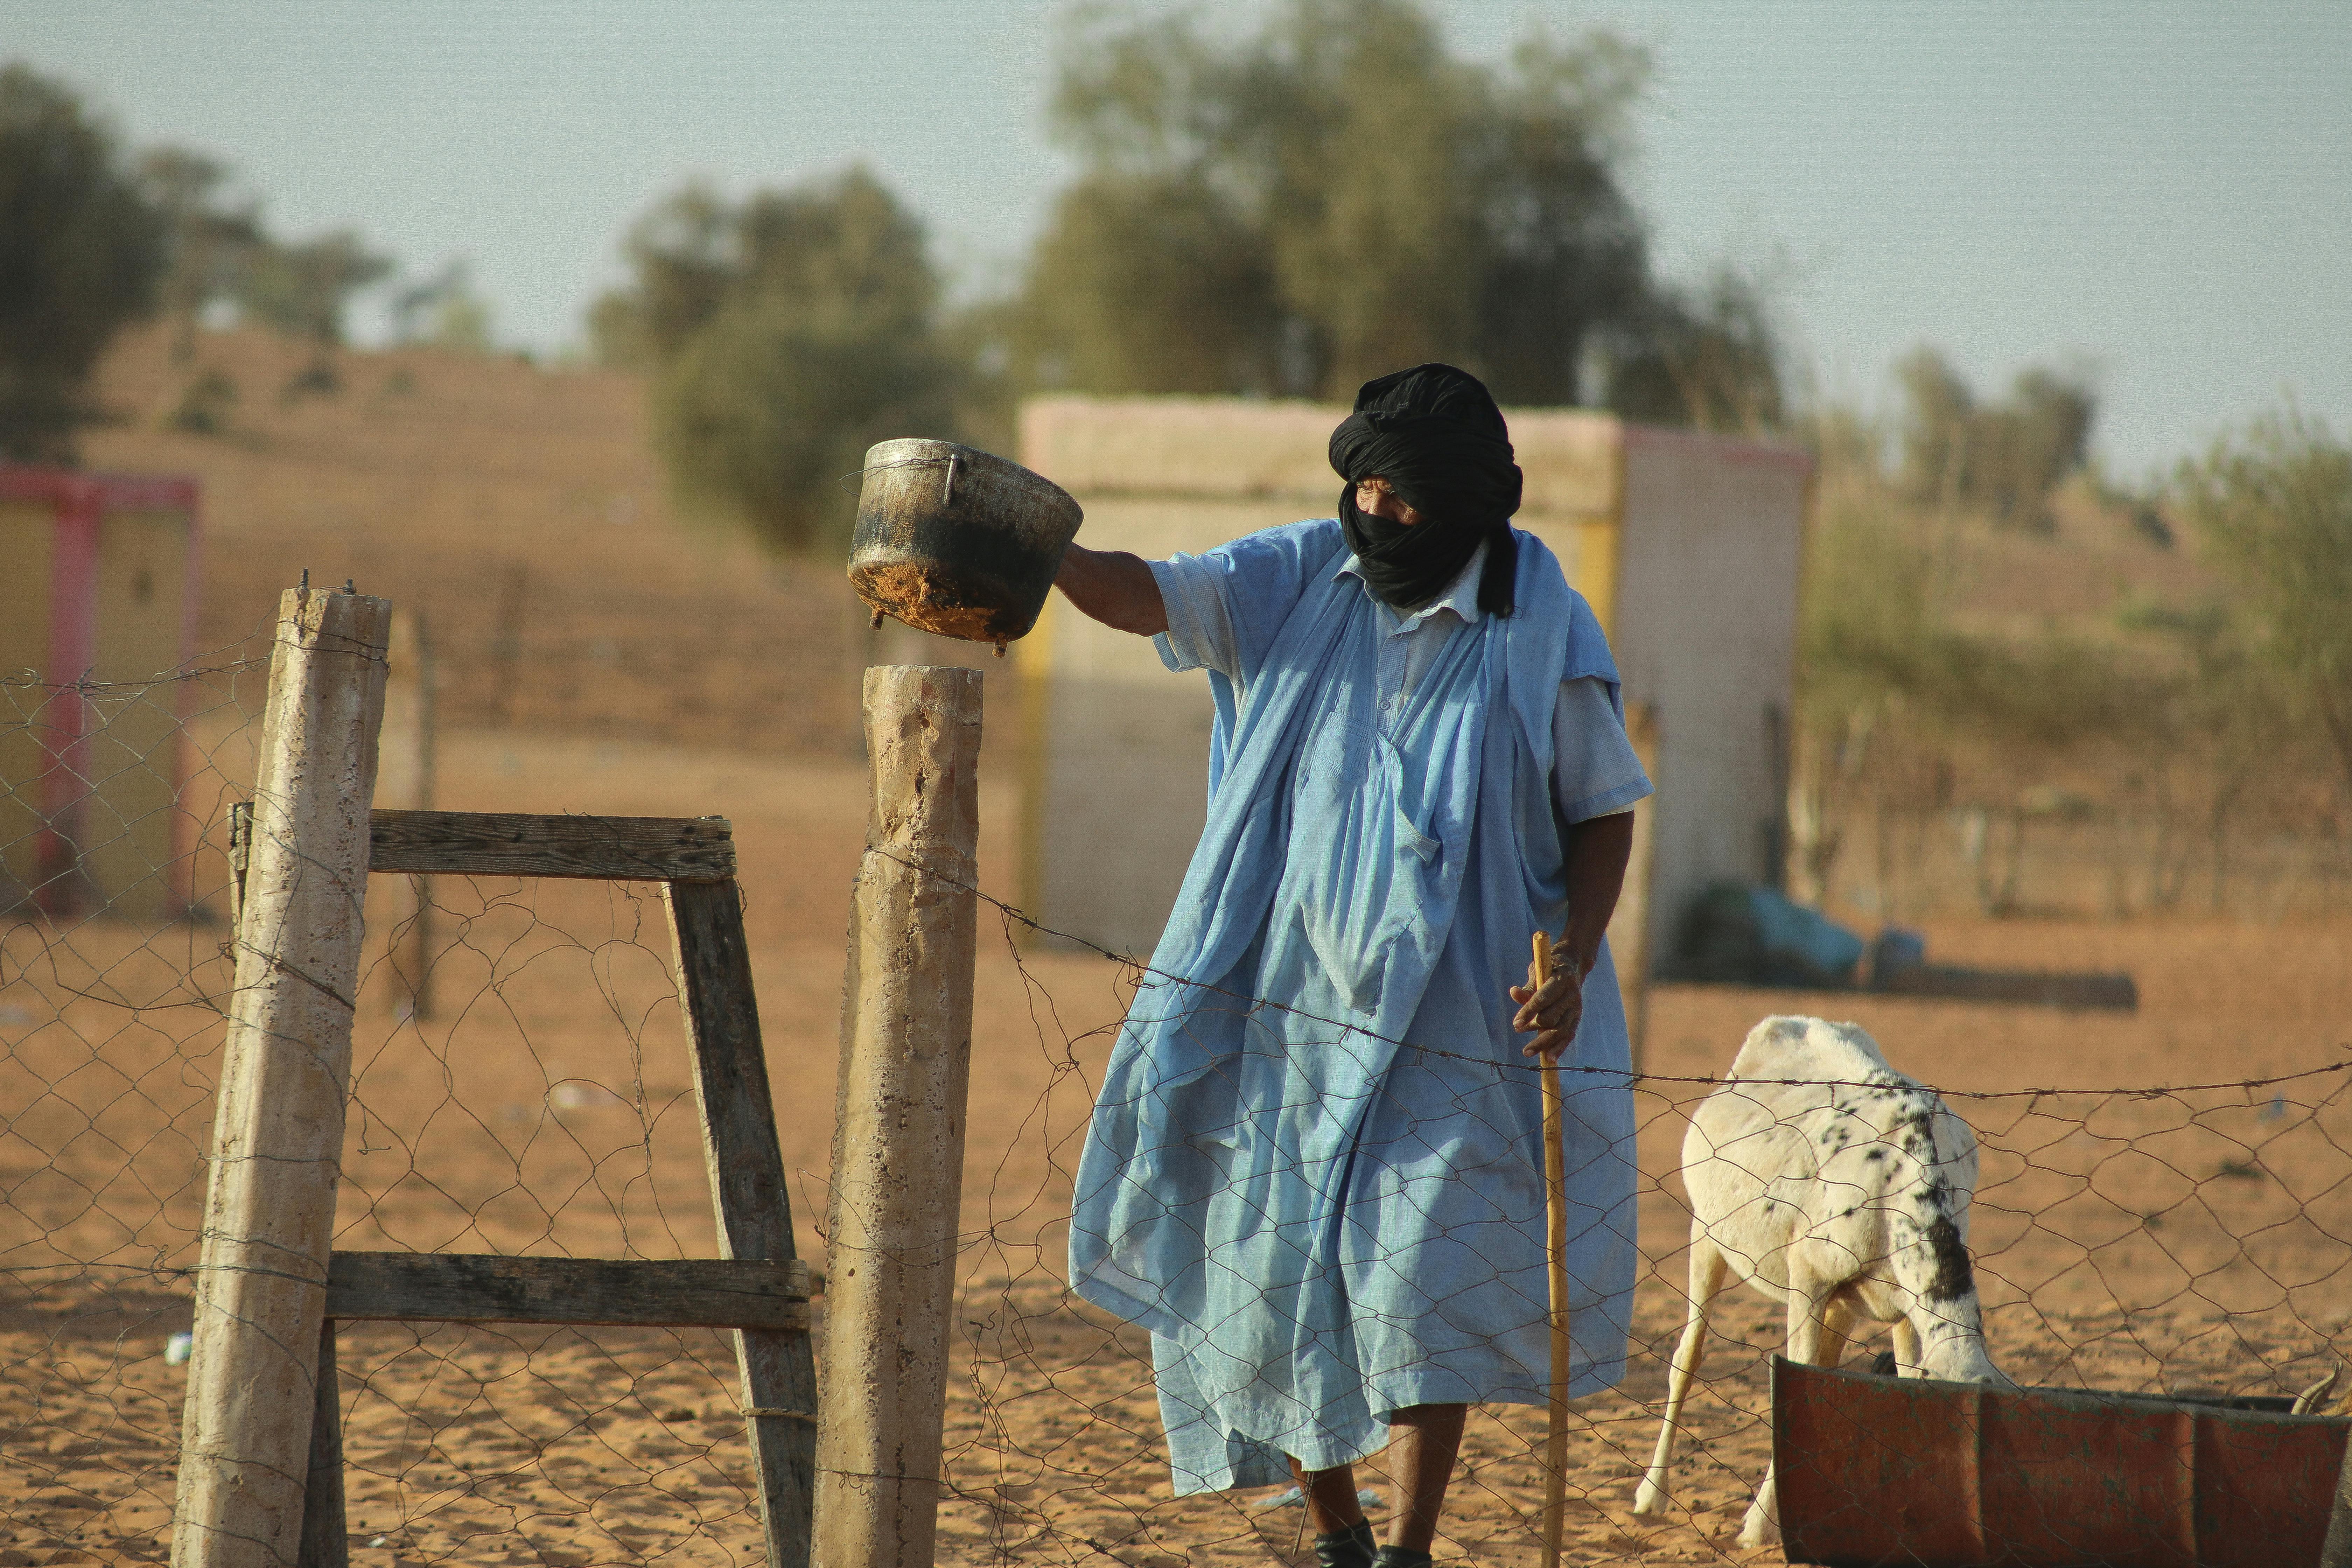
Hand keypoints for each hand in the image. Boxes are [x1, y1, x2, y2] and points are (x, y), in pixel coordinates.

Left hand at [1510, 944, 1584, 1065]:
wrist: (1572, 966)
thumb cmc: (1549, 968)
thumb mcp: (1537, 971)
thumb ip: (1528, 986)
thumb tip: (1514, 993)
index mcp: (1562, 980)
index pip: (1544, 998)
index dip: (1529, 1011)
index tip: (1516, 1023)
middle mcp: (1572, 995)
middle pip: (1553, 1017)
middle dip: (1534, 1027)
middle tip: (1517, 1031)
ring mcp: (1577, 1008)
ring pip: (1561, 1030)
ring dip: (1544, 1043)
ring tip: (1527, 1052)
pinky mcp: (1577, 1017)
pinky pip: (1569, 1035)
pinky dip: (1560, 1047)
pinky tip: (1550, 1059)